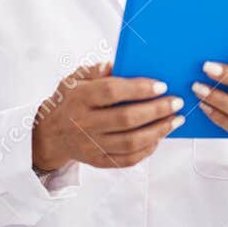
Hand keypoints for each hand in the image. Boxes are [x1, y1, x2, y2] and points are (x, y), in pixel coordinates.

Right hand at [31, 61, 183, 171]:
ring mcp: (91, 145)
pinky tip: (159, 137)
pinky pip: (128, 159)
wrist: (51, 134)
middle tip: (176, 102)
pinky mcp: (98, 161)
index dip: (138, 89)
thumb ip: (96, 70)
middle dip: (157, 110)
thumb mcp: (75, 78)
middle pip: (126, 119)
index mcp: (79, 98)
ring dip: (159, 130)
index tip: (162, 85)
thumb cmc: (70, 100)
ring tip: (175, 120)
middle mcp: (84, 123)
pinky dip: (148, 149)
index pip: (111, 93)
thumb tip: (117, 65)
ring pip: (131, 141)